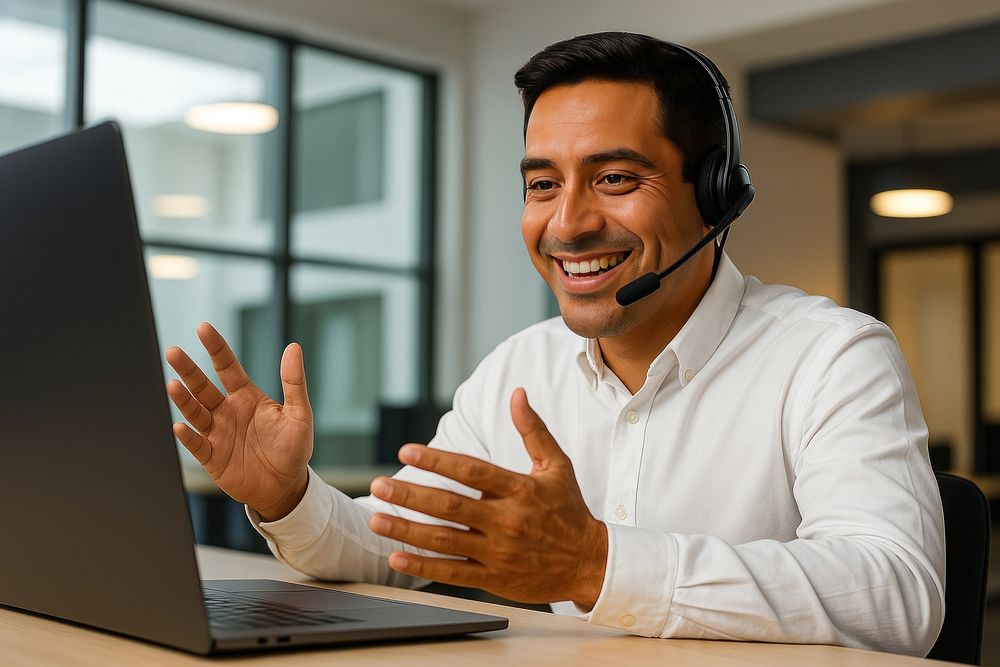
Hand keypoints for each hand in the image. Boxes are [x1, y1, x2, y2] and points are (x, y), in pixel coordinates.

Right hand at [165, 323, 312, 521]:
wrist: (285, 486)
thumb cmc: (293, 448)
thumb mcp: (299, 413)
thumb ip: (294, 382)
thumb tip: (293, 348)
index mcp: (246, 397)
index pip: (227, 367)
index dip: (216, 348)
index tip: (203, 328)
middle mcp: (227, 412)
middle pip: (203, 387)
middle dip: (188, 370)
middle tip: (173, 352)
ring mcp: (217, 434)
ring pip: (195, 413)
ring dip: (183, 400)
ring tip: (173, 385)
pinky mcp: (212, 458)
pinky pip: (197, 445)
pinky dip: (188, 437)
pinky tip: (180, 426)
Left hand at [367, 388, 607, 607]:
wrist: (590, 562)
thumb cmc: (569, 510)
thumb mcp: (556, 465)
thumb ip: (533, 430)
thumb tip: (518, 394)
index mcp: (520, 490)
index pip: (471, 471)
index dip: (437, 460)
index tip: (407, 452)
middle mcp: (507, 521)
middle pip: (450, 506)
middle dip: (411, 495)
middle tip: (378, 485)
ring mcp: (499, 552)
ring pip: (445, 540)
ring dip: (407, 530)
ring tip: (377, 519)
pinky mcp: (495, 578)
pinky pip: (453, 573)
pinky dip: (423, 567)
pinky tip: (397, 556)